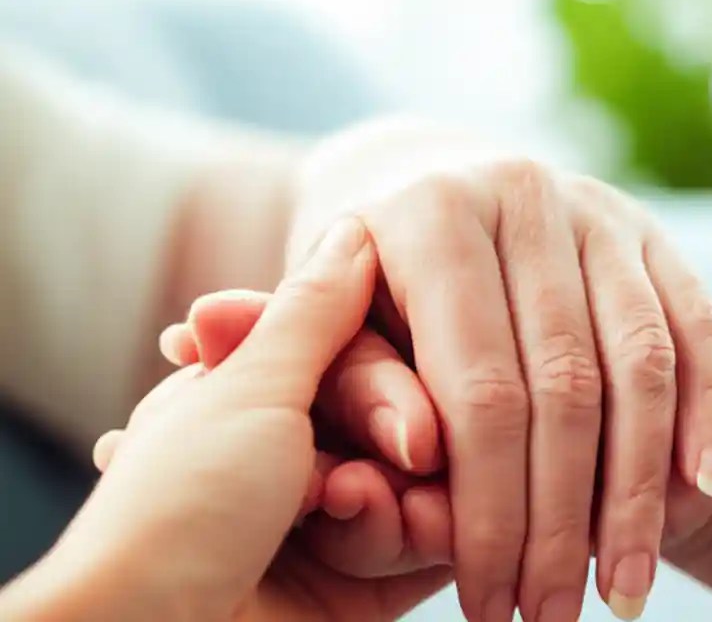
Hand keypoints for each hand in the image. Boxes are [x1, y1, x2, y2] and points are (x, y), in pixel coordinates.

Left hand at [154, 290, 453, 579]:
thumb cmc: (179, 509)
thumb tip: (356, 226)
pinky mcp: (368, 585)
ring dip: (407, 501)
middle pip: (405, 423)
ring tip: (358, 518)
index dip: (391, 385)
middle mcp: (300, 453)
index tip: (400, 410)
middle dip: (400, 447)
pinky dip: (427, 540)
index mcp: (258, 395)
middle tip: (374, 473)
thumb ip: (317, 310)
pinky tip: (414, 538)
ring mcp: (337, 522)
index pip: (365, 360)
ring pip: (426, 483)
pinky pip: (432, 546)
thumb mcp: (250, 388)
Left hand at [266, 121, 711, 620]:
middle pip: (566, 390)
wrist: (459, 191)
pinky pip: (698, 335)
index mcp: (428, 210)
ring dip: (638, 495)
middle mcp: (523, 194)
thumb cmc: (377, 284)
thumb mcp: (322, 309)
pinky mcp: (656, 235)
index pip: (476, 388)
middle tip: (549, 617)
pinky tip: (693, 497)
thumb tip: (190, 334)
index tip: (485, 603)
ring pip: (642, 370)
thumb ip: (281, 334)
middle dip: (561, 522)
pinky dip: (703, 420)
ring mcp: (600, 210)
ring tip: (621, 592)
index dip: (485, 509)